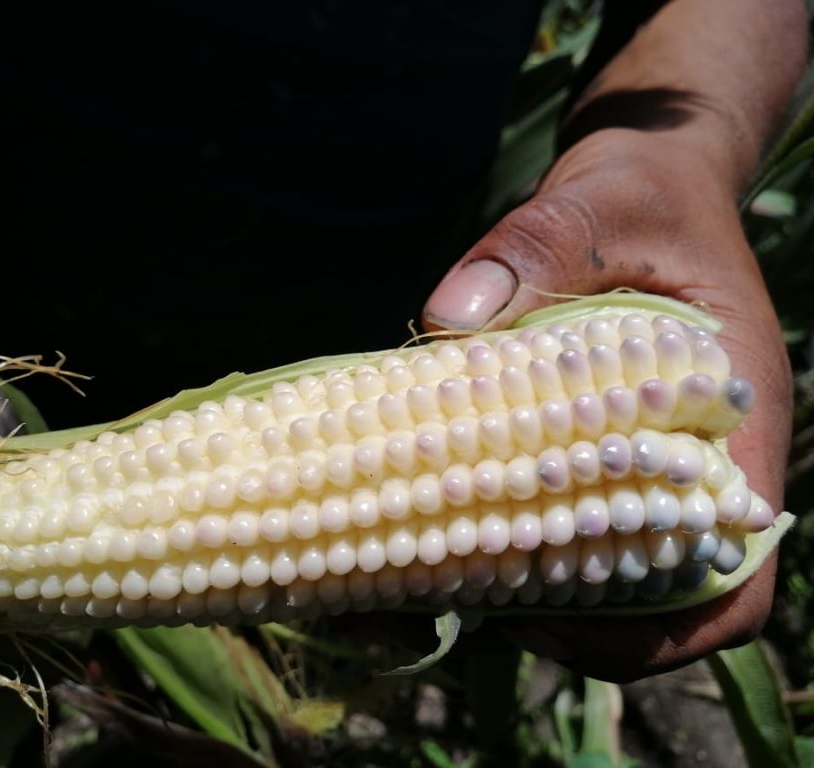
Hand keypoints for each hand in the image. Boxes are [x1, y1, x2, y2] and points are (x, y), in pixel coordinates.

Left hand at [422, 128, 791, 682]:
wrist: (648, 182)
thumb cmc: (643, 192)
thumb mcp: (596, 201)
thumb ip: (532, 248)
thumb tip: (446, 320)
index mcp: (738, 418)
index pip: (735, 572)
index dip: (656, 628)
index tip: (550, 621)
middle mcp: (704, 459)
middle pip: (662, 597)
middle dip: (572, 623)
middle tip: (470, 606)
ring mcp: (652, 460)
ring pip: (610, 571)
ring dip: (535, 592)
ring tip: (446, 581)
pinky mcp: (601, 448)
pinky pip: (569, 519)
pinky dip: (515, 538)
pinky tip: (446, 524)